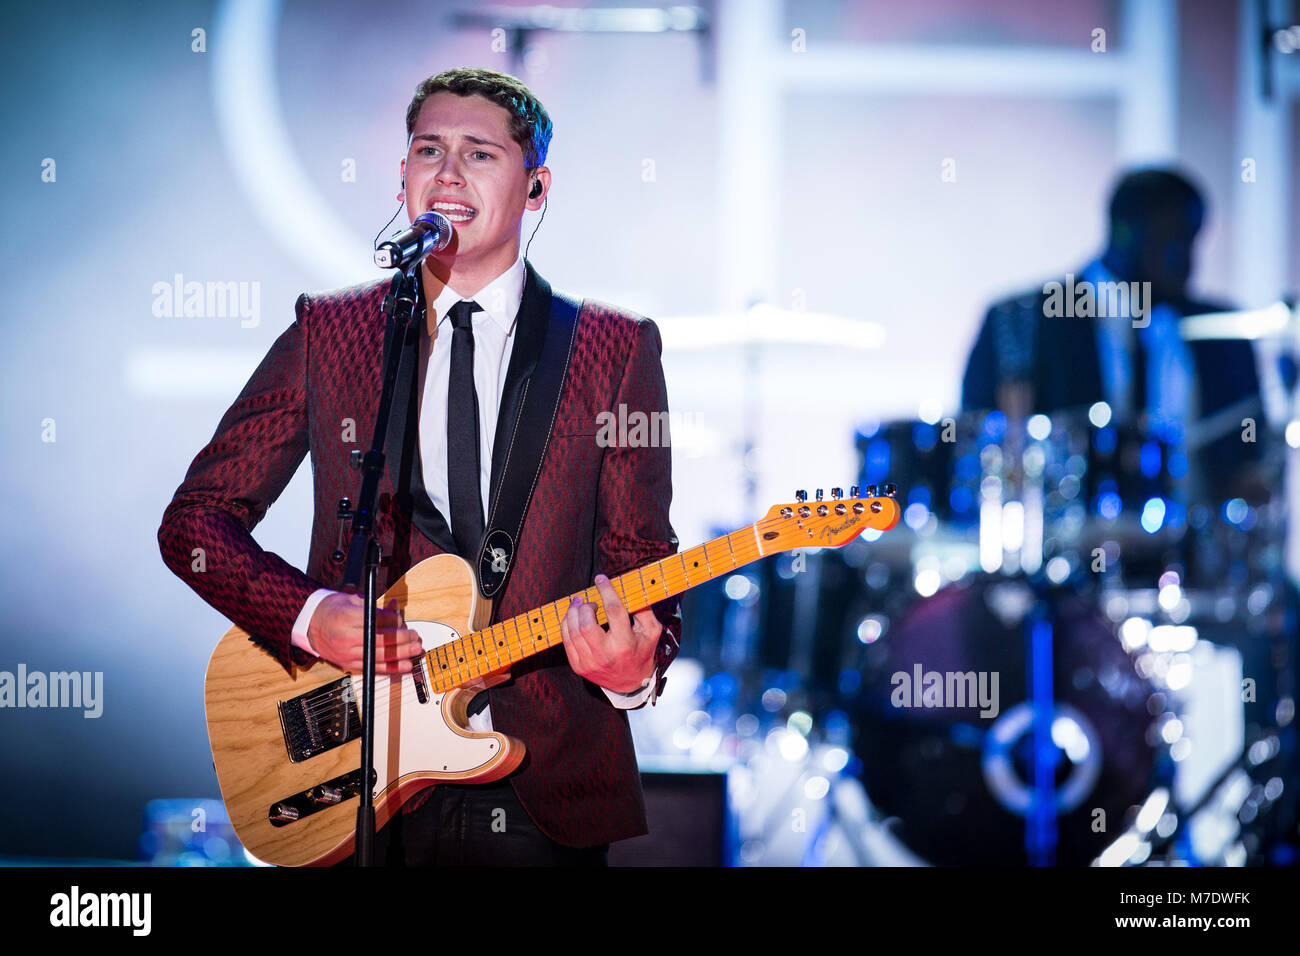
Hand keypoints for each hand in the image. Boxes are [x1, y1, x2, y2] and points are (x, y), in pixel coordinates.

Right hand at [306, 593, 423, 674]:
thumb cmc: (332, 609)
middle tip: (415, 637)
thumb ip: (376, 607)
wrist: (310, 624)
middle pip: (380, 641)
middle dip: (402, 640)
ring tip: (415, 651)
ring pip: (378, 656)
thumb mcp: (353, 600)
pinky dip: (389, 668)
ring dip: (400, 655)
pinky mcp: (348, 664)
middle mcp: (346, 637)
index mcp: (347, 616)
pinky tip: (403, 666)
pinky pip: (372, 667)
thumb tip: (396, 610)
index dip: (394, 621)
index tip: (404, 621)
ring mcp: (346, 653)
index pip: (377, 620)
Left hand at [560, 574, 660, 693]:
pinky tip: (573, 618)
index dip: (606, 591)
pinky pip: (566, 641)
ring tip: (579, 604)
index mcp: (625, 644)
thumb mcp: (651, 632)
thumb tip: (633, 587)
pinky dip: (567, 625)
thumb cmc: (641, 652)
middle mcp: (606, 655)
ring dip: (573, 613)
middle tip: (589, 601)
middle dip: (585, 606)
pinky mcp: (578, 666)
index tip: (600, 578)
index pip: (613, 611)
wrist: (630, 684)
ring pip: (573, 631)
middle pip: (586, 624)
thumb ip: (643, 609)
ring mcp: (590, 662)